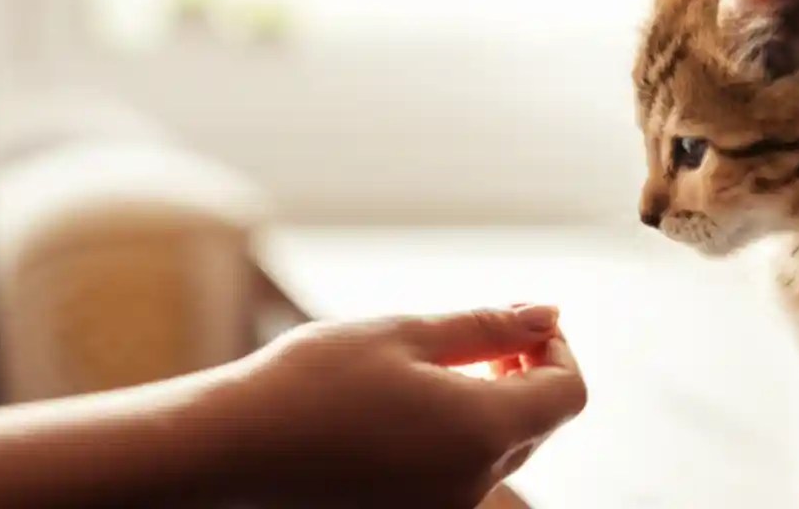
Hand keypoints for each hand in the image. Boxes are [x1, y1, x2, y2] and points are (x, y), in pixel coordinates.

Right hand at [205, 306, 587, 506]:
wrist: (230, 448)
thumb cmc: (313, 381)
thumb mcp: (407, 334)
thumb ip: (489, 326)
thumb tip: (549, 313)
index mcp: (481, 433)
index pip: (569, 393)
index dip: (556, 349)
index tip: (517, 325)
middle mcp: (473, 486)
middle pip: (539, 424)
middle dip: (525, 373)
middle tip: (478, 340)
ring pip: (500, 451)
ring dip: (491, 405)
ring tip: (436, 370)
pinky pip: (462, 474)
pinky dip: (457, 437)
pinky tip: (409, 409)